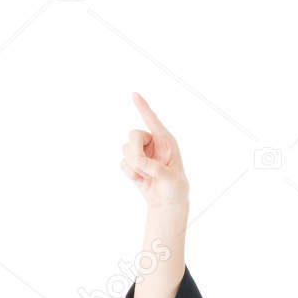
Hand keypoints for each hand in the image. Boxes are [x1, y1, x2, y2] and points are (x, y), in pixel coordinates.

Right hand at [121, 91, 189, 210]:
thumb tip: (139, 161)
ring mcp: (141, 151)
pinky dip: (130, 173)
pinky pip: (123, 162)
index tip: (134, 94)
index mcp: (166, 140)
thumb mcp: (171, 179)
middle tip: (140, 166)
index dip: (143, 107)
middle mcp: (152, 142)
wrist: (167, 203)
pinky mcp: (133, 162)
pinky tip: (141, 179)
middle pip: (133, 134)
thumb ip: (157, 169)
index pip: (152, 120)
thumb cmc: (175, 189)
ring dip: (133, 166)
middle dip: (134, 152)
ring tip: (146, 177)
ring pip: (126, 148)